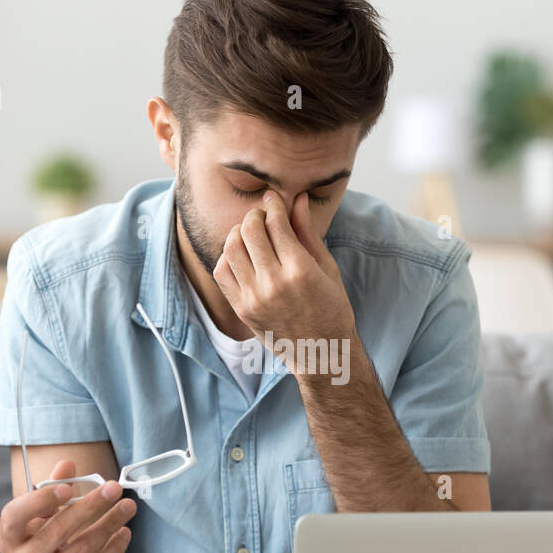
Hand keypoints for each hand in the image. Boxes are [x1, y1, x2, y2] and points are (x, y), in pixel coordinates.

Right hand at [0, 459, 135, 552]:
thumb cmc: (40, 540)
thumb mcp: (37, 516)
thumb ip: (51, 488)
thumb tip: (68, 465)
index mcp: (9, 538)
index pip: (16, 516)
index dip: (40, 501)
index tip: (68, 488)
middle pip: (58, 530)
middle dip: (90, 506)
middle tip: (114, 489)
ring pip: (82, 549)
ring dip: (109, 524)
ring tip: (127, 507)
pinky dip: (113, 550)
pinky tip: (124, 532)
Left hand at [213, 191, 354, 363]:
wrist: (321, 353)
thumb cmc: (331, 307)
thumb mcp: (327, 267)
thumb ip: (307, 232)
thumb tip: (296, 199)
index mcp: (300, 271)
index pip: (275, 222)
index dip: (273, 205)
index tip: (274, 199)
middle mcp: (273, 284)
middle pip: (249, 230)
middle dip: (255, 215)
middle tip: (262, 216)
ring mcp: (254, 298)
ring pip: (231, 247)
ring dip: (239, 233)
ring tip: (251, 234)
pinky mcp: (241, 309)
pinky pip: (221, 271)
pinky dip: (228, 256)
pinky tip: (243, 256)